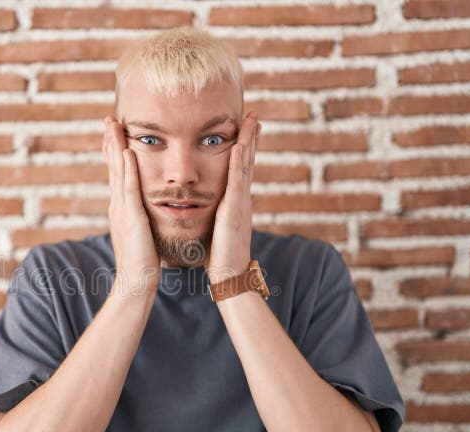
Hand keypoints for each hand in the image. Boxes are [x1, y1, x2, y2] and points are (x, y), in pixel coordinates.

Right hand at [102, 116, 159, 297]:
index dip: (115, 153)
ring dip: (115, 147)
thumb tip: (144, 212)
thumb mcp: (141, 234)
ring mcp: (122, 210)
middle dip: (111, 142)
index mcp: (122, 209)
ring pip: (118, 172)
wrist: (137, 282)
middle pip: (113, 167)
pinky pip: (129, 188)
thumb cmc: (143, 262)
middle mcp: (118, 205)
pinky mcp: (131, 217)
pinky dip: (128, 169)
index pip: (118, 175)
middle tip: (109, 119)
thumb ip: (140, 220)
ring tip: (114, 125)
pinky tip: (127, 152)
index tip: (116, 132)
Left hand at [205, 111, 259, 283]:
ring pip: (246, 166)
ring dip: (249, 142)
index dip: (245, 151)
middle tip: (254, 117)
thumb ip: (218, 219)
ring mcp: (240, 203)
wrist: (229, 276)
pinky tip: (239, 145)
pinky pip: (237, 180)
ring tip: (252, 121)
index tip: (246, 132)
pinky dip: (239, 161)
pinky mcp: (234, 209)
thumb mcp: (219, 232)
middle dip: (251, 139)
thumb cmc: (221, 258)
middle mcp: (242, 200)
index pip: (241, 171)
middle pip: (248, 163)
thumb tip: (214, 213)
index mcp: (236, 204)